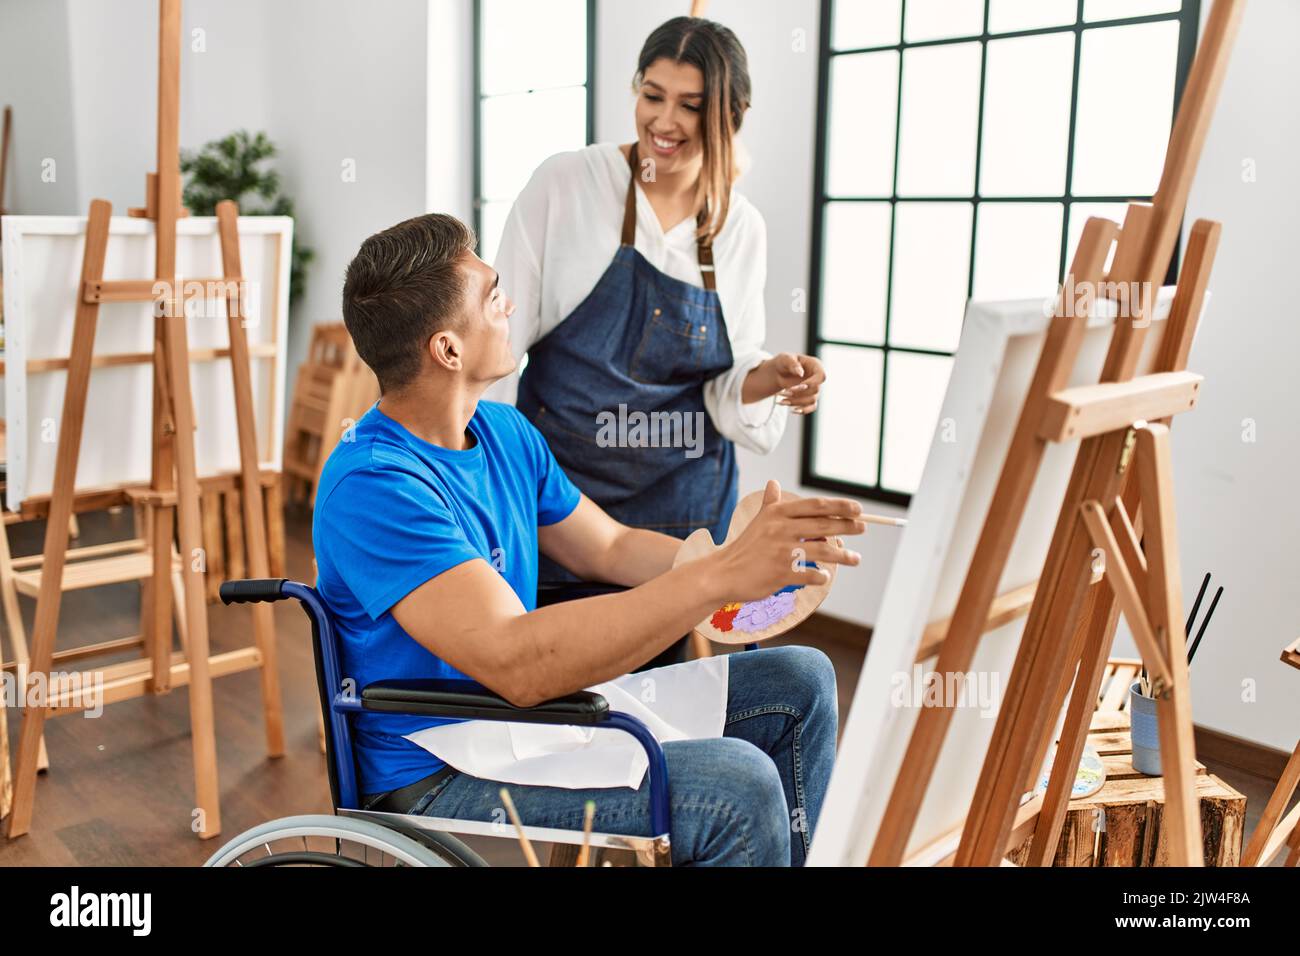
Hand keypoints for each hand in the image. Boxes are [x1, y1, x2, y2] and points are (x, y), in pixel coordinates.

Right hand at [714, 480, 865, 602]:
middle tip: (863, 528)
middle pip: (823, 525)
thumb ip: (770, 503)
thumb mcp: (757, 521)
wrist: (723, 573)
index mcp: (777, 514)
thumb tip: (773, 483)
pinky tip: (824, 576)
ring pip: (822, 550)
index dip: (839, 506)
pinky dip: (820, 576)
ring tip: (856, 559)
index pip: (815, 506)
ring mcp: (781, 552)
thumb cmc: (745, 548)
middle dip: (848, 526)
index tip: (857, 508)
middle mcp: (780, 529)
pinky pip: (810, 574)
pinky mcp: (780, 573)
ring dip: (843, 555)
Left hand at [769, 353, 824, 414]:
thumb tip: (801, 373)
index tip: (799, 386)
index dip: (812, 383)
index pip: (821, 376)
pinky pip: (812, 407)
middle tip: (783, 392)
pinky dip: (803, 410)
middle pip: (815, 391)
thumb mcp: (785, 359)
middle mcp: (817, 378)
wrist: (778, 372)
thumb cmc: (783, 362)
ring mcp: (814, 389)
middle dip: (798, 394)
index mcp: (815, 365)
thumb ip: (792, 363)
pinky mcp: (810, 398)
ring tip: (781, 401)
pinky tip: (792, 410)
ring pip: (811, 400)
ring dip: (796, 402)